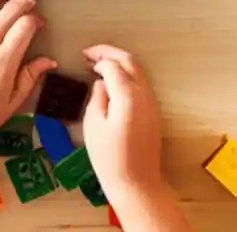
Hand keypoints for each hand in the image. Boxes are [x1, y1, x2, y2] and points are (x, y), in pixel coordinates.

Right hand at [82, 45, 164, 196]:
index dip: (97, 58)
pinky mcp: (153, 112)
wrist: (136, 183)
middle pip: (130, 61)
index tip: (83, 58)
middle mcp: (144, 94)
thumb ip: (97, 96)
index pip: (113, 65)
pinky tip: (112, 83)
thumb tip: (101, 83)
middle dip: (110, 53)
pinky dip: (126, 76)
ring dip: (119, 63)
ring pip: (137, 71)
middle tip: (91, 54)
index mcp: (128, 95)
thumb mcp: (93, 124)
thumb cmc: (109, 158)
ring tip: (99, 65)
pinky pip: (140, 84)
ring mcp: (151, 103)